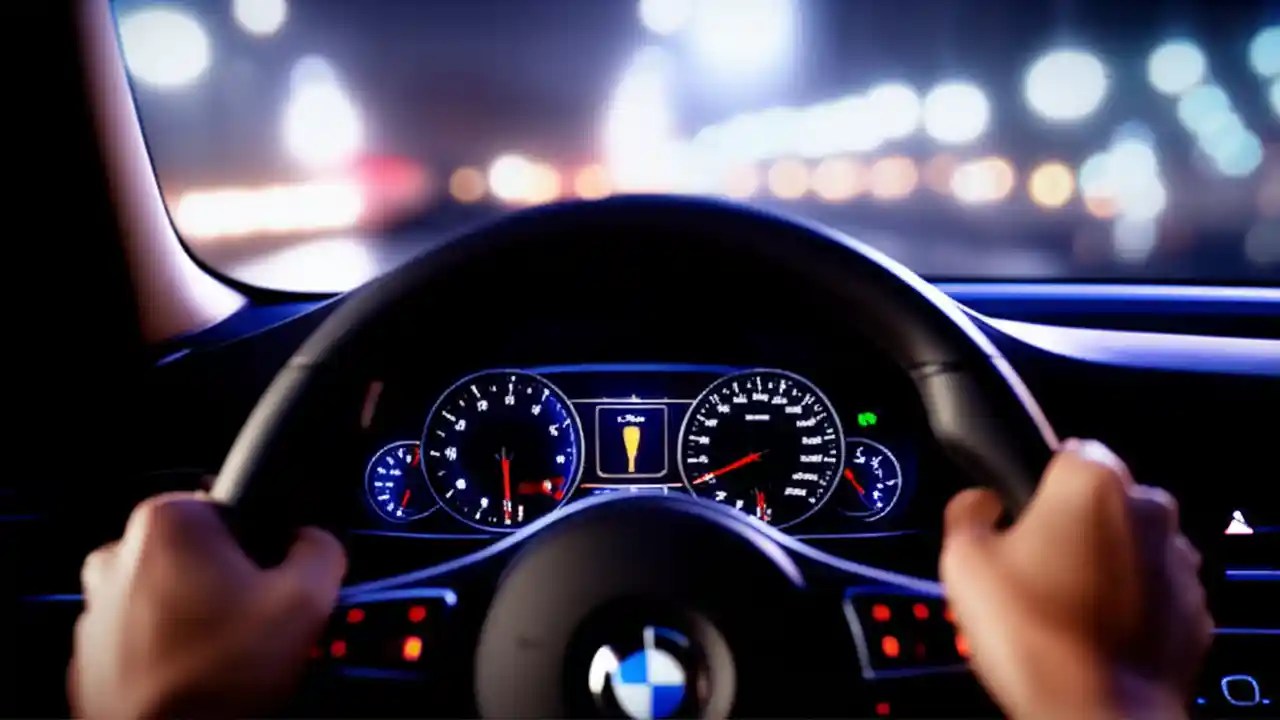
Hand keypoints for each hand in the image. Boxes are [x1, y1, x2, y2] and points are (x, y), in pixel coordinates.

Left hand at [70, 493, 346, 718]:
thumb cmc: (215, 677)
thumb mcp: (305, 601)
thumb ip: (321, 549)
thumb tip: (317, 542)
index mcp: (168, 521)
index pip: (235, 506)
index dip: (265, 545)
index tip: (274, 580)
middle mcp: (120, 554)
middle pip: (205, 553)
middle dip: (233, 583)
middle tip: (258, 623)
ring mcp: (98, 605)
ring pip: (174, 595)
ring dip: (202, 617)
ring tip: (228, 656)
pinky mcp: (92, 650)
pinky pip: (147, 635)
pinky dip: (174, 649)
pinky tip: (201, 674)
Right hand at [940, 439, 1211, 719]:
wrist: (1093, 712)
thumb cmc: (1033, 634)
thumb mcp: (963, 561)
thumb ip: (966, 511)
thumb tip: (977, 503)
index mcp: (1091, 481)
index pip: (1065, 449)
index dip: (1035, 484)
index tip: (1017, 516)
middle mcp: (1146, 510)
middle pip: (1101, 498)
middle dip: (1071, 523)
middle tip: (1032, 565)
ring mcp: (1177, 561)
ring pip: (1130, 543)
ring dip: (1102, 561)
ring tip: (1060, 604)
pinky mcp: (1192, 607)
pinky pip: (1153, 588)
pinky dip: (1128, 600)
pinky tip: (1091, 628)